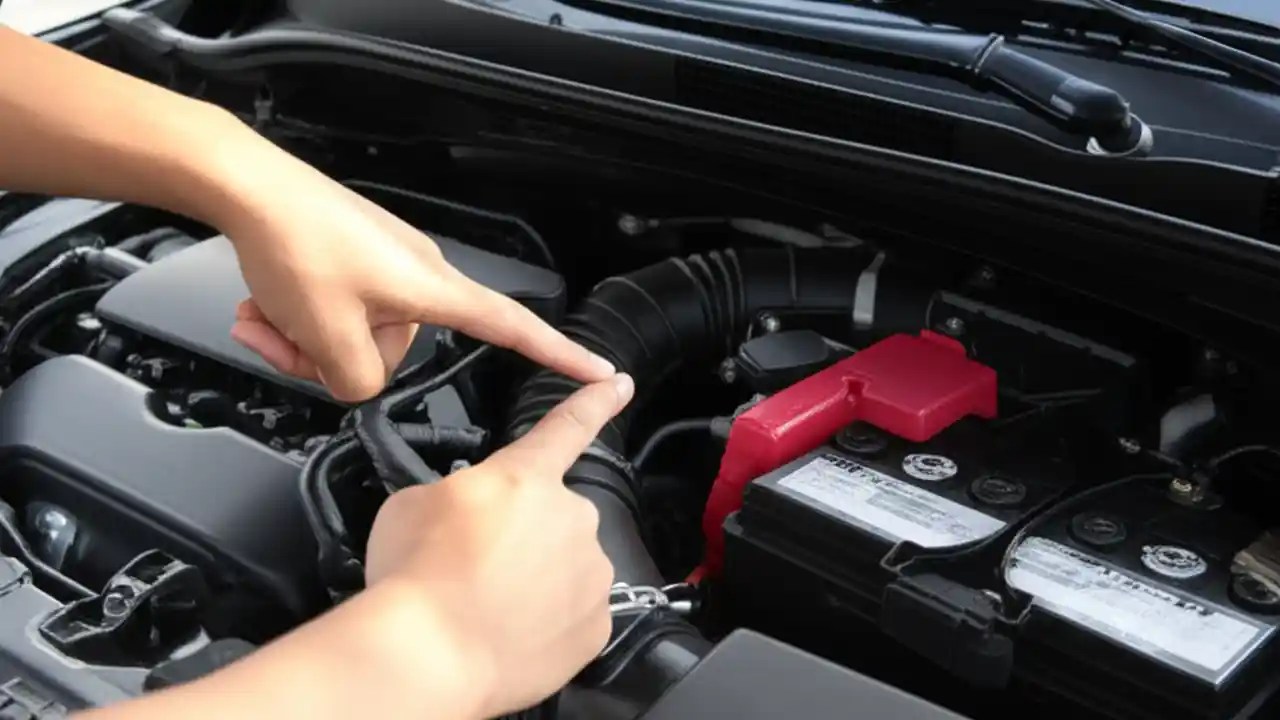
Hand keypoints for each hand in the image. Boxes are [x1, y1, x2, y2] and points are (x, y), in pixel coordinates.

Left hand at [208, 148, 612, 401]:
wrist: (249, 187)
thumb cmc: (295, 245)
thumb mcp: (325, 334)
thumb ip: (355, 381)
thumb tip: (358, 383)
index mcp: (433, 289)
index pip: (513, 330)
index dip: (560, 356)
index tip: (600, 373)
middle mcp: (419, 274)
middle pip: (394, 350)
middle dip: (334, 356)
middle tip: (289, 339)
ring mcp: (386, 263)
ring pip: (355, 332)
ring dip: (305, 337)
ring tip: (266, 317)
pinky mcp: (356, 256)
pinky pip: (338, 305)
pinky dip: (299, 315)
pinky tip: (262, 307)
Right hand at [364, 374, 633, 716]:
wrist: (430, 656)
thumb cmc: (415, 577)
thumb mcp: (415, 504)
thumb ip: (458, 493)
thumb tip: (467, 510)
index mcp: (526, 477)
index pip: (569, 426)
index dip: (595, 400)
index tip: (619, 384)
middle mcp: (571, 516)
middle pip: (554, 516)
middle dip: (524, 535)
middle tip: (477, 565)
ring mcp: (591, 572)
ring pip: (568, 566)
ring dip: (538, 578)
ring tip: (487, 603)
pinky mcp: (598, 624)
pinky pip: (576, 614)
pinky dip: (549, 621)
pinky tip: (510, 631)